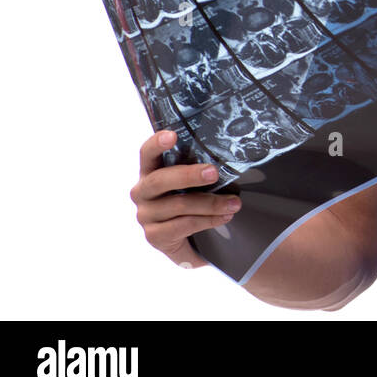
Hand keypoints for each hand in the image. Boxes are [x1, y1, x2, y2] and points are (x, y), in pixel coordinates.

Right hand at [130, 129, 240, 268]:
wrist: (190, 242)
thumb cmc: (192, 202)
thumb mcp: (194, 183)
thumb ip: (199, 168)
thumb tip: (230, 154)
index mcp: (151, 172)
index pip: (147, 154)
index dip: (156, 143)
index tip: (172, 135)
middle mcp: (143, 192)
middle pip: (160, 180)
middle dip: (189, 175)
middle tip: (214, 173)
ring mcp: (146, 215)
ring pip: (178, 205)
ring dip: (211, 203)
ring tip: (234, 203)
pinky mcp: (154, 236)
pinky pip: (183, 225)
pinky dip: (208, 221)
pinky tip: (224, 217)